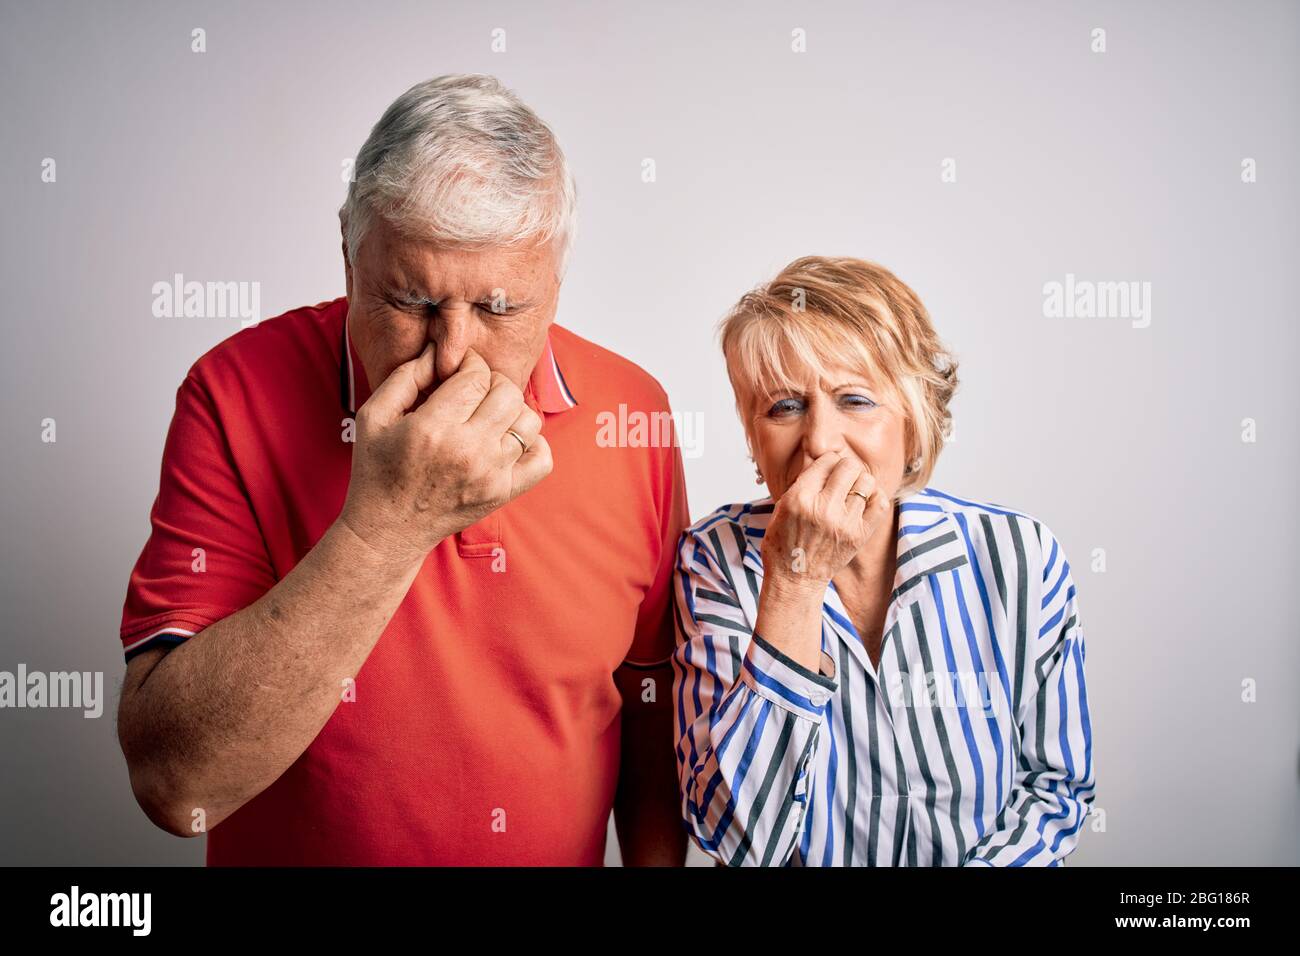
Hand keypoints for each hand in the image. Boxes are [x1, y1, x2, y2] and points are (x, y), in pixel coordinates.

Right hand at [338, 343, 552, 565]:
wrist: (387, 529)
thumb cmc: (376, 469)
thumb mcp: (373, 416)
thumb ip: (405, 376)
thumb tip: (437, 349)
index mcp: (433, 428)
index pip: (476, 376)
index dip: (471, 364)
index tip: (460, 370)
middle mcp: (468, 451)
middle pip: (507, 393)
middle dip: (492, 382)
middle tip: (474, 390)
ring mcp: (491, 475)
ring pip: (528, 420)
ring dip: (511, 410)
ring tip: (489, 415)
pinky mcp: (503, 493)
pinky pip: (542, 458)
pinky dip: (533, 443)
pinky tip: (508, 439)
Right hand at [760, 451, 892, 592]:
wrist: (794, 578)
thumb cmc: (784, 543)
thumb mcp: (782, 507)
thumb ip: (803, 484)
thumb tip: (826, 463)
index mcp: (800, 498)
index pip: (826, 461)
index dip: (828, 461)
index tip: (828, 469)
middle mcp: (823, 508)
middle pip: (849, 466)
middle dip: (846, 468)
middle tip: (841, 478)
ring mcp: (843, 523)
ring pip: (866, 482)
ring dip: (860, 482)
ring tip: (852, 491)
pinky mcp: (859, 536)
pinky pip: (880, 504)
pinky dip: (875, 497)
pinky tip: (865, 501)